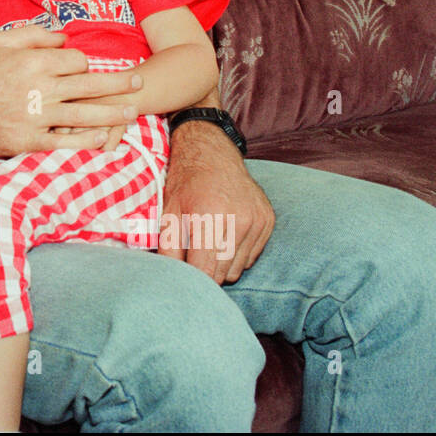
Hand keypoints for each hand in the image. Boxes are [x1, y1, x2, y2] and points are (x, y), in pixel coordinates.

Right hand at [0, 26, 139, 156]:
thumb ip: (32, 34)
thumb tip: (63, 36)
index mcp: (35, 61)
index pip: (76, 59)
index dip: (83, 62)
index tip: (83, 67)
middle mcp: (41, 87)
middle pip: (91, 84)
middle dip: (119, 82)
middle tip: (139, 82)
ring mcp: (37, 116)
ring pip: (86, 113)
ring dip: (113, 112)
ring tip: (132, 111)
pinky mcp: (30, 141)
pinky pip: (66, 141)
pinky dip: (87, 140)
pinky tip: (103, 138)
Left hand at [157, 121, 272, 283]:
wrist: (212, 154)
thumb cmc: (185, 184)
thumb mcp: (168, 214)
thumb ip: (168, 250)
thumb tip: (171, 280)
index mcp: (209, 216)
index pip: (205, 271)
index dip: (192, 279)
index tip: (183, 279)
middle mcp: (238, 219)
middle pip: (222, 274)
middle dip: (205, 272)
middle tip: (193, 258)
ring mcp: (257, 220)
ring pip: (238, 269)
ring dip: (221, 265)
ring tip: (208, 244)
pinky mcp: (267, 221)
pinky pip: (251, 257)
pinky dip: (236, 254)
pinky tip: (225, 235)